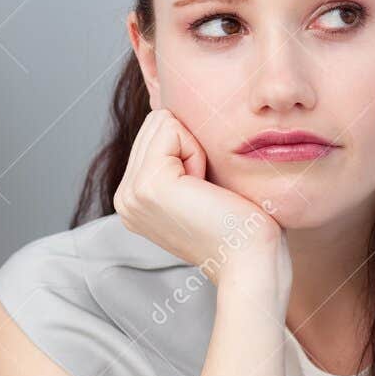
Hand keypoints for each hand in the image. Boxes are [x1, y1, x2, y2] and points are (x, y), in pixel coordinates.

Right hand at [113, 109, 286, 298]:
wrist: (251, 262)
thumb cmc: (241, 226)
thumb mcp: (198, 187)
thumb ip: (178, 158)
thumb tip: (176, 113)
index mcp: (132, 198)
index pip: (154, 132)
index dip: (190, 149)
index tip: (204, 192)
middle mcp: (124, 197)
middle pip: (155, 122)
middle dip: (190, 145)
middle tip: (206, 191)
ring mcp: (131, 193)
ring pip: (162, 122)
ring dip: (194, 149)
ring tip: (205, 191)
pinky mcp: (147, 185)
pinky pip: (172, 130)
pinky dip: (197, 152)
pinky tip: (205, 189)